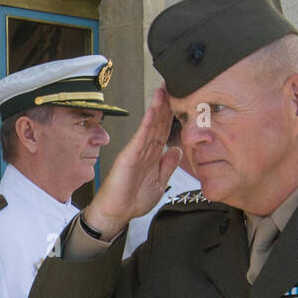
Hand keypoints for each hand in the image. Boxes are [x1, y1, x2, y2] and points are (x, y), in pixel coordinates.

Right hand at [81, 85, 182, 239]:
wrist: (116, 214)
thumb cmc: (132, 201)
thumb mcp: (158, 183)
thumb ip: (167, 166)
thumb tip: (176, 150)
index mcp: (152, 156)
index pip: (165, 130)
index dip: (173, 114)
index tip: (181, 99)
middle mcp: (144, 150)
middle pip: (158, 123)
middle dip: (166, 104)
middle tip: (174, 83)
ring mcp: (136, 151)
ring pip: (150, 125)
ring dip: (158, 107)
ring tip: (164, 89)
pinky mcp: (129, 156)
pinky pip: (141, 137)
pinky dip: (147, 123)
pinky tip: (154, 110)